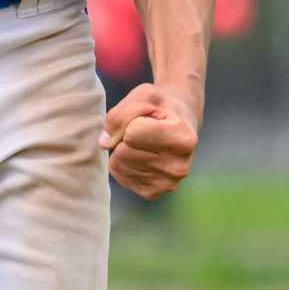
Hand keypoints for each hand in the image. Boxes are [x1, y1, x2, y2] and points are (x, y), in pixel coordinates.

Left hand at [100, 82, 200, 199]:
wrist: (179, 121)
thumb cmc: (159, 106)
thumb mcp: (143, 96)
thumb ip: (120, 114)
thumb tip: (104, 144)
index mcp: (183, 139)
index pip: (131, 133)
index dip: (131, 120)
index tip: (148, 118)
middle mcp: (179, 167)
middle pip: (124, 151)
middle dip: (126, 136)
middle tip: (145, 129)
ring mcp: (167, 184)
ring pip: (119, 164)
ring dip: (124, 148)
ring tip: (144, 141)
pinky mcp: (153, 193)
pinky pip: (119, 175)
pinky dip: (123, 162)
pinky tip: (141, 154)